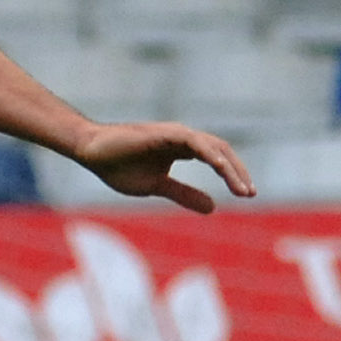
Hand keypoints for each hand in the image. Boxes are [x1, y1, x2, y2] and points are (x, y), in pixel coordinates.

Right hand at [72, 122, 255, 214]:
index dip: (233, 174)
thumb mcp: (156, 186)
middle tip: (250, 194)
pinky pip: (195, 143)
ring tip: (243, 189)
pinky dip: (212, 156)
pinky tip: (223, 170)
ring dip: (231, 168)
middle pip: (221, 150)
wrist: (91, 151)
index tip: (247, 194)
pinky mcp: (164, 134)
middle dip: (239, 172)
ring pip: (213, 147)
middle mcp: (182, 137)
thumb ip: (183, 194)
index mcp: (181, 148)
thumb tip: (213, 208)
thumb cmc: (118, 166)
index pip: (216, 157)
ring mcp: (174, 133)